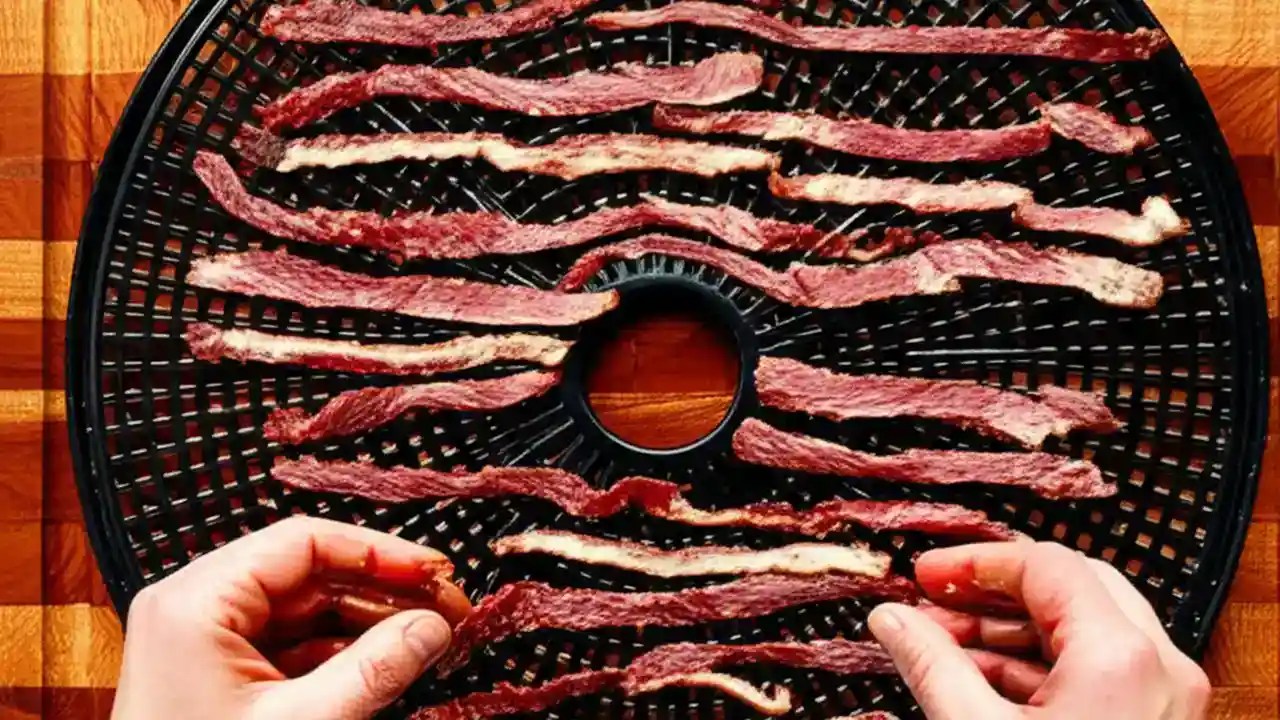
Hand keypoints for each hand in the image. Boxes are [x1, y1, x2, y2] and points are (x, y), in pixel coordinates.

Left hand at [111, 516, 472, 719]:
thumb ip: (373, 670)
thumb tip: (433, 627)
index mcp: (195, 602)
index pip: (304, 543)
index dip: (380, 553)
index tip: (435, 572)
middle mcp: (193, 607)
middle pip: (307, 572)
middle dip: (381, 590)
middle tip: (445, 608)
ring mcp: (202, 640)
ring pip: (304, 607)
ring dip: (367, 620)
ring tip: (427, 635)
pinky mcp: (216, 672)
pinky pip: (289, 642)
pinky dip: (339, 650)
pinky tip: (387, 660)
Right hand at [868, 541, 1209, 719]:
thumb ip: (928, 662)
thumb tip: (895, 622)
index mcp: (1119, 656)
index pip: (1044, 565)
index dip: (974, 561)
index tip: (926, 574)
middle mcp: (1158, 670)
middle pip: (1070, 588)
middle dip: (993, 591)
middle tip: (935, 599)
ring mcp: (1163, 700)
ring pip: (1084, 628)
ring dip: (1011, 628)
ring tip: (945, 644)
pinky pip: (1095, 670)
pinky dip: (1038, 665)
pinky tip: (979, 679)